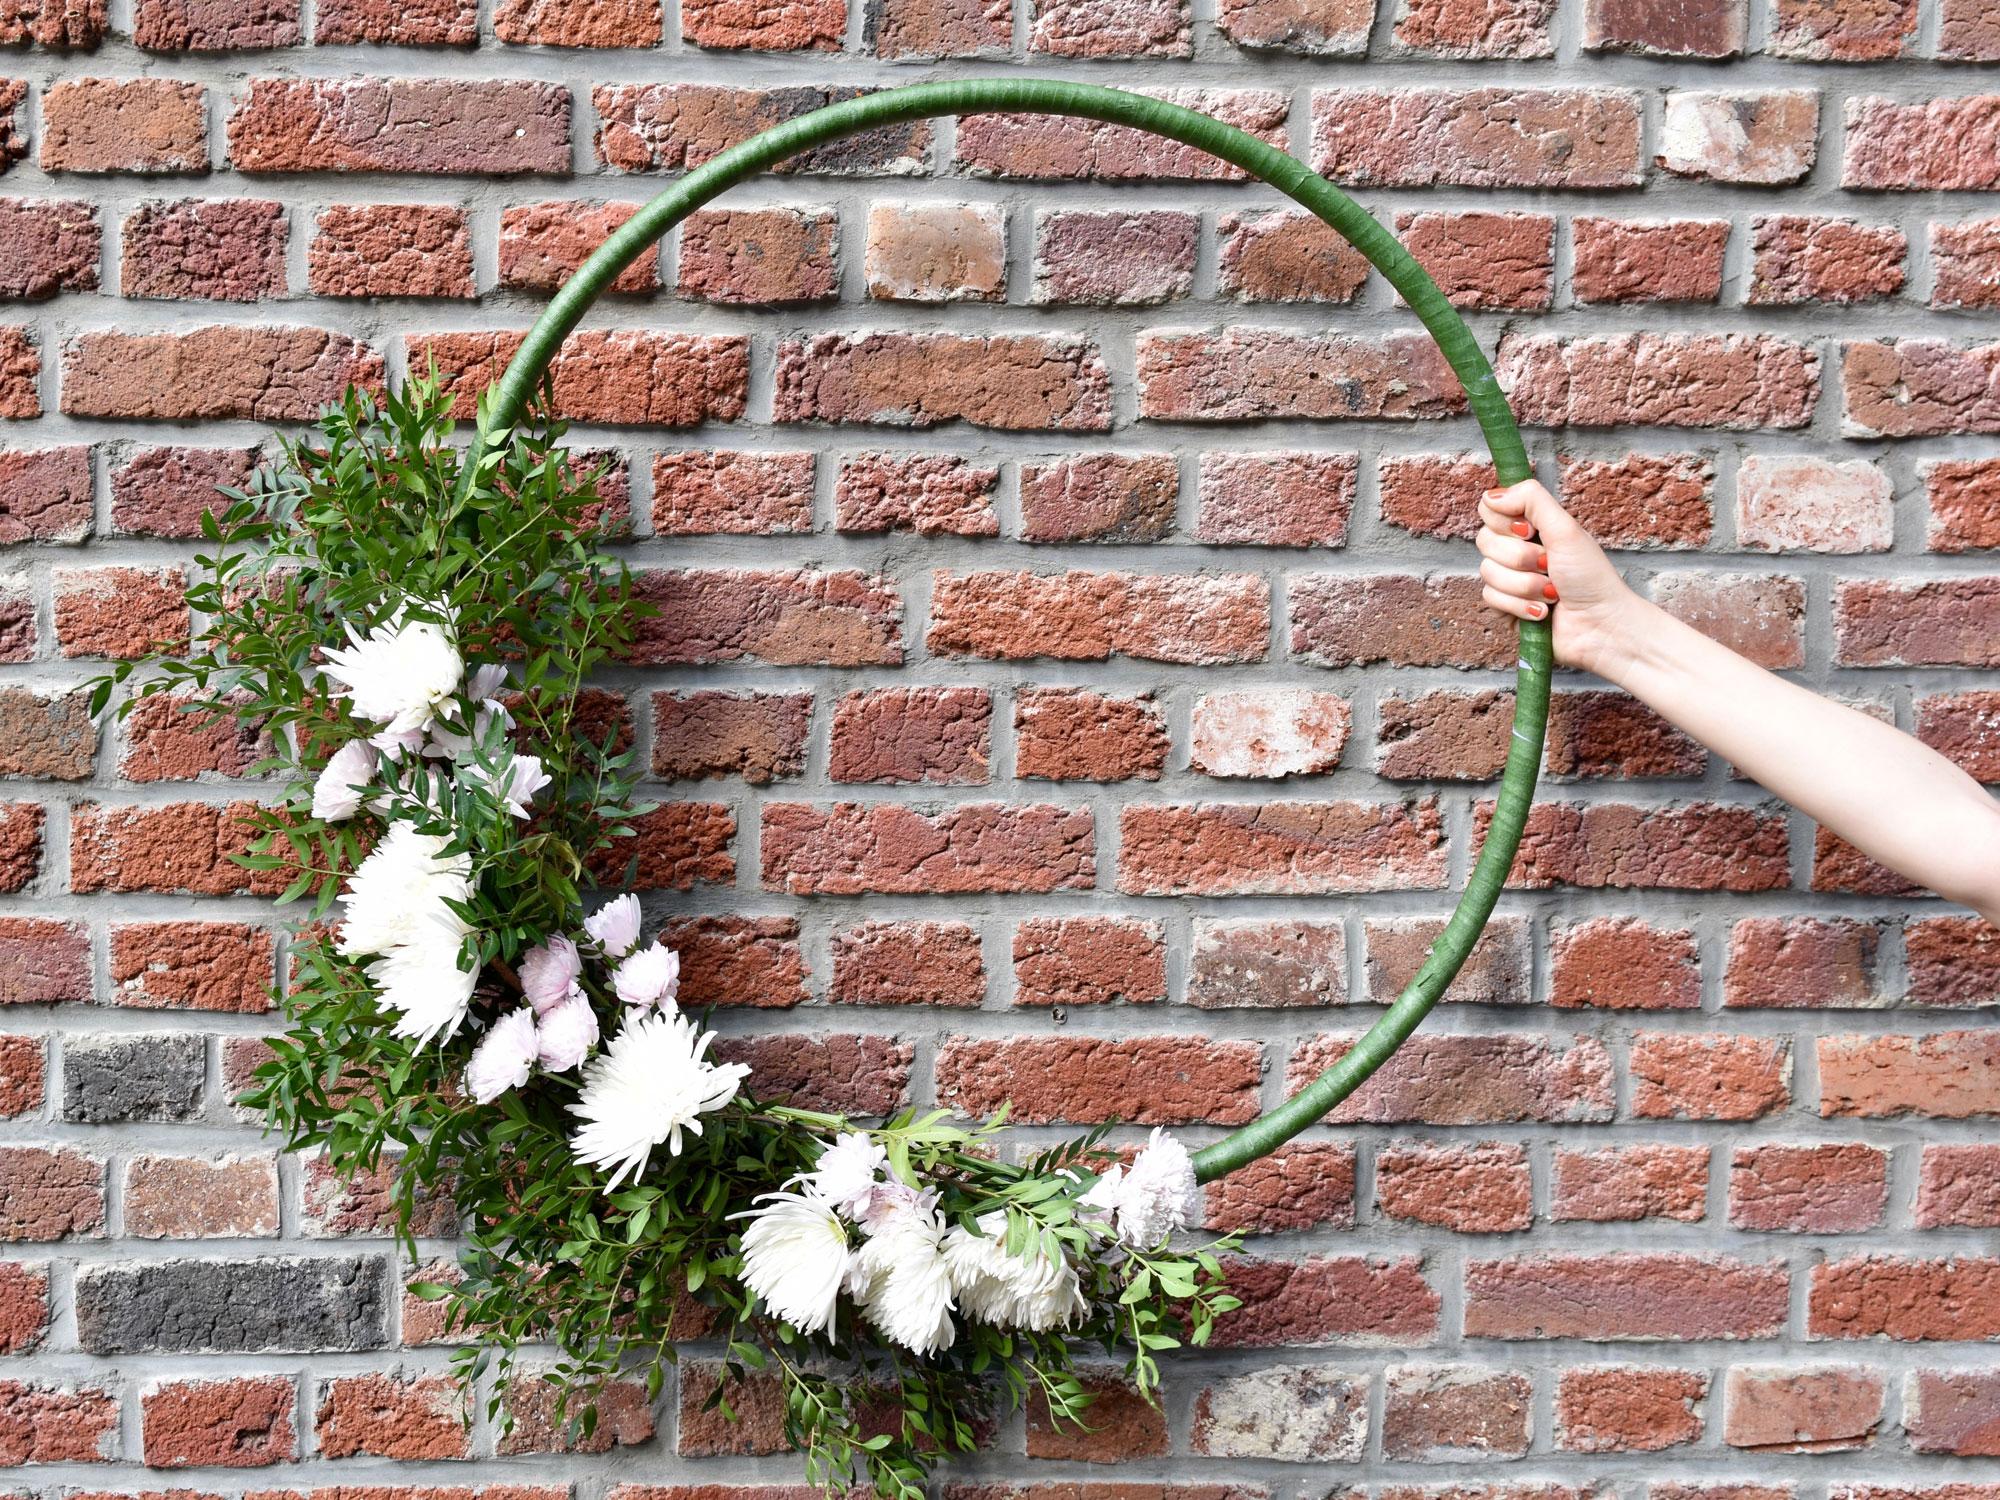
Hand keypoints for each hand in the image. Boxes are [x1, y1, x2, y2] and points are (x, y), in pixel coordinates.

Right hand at [1475, 478, 1647, 677]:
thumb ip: (1531, 499)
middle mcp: (1515, 551)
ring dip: (1525, 585)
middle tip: (1549, 566)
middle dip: (1521, 558)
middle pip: (1484, 541)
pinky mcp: (1504, 609)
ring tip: (1551, 593)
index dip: (1505, 522)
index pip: (1490, 509)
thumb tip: (1492, 494)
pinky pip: (1490, 598)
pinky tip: (1542, 611)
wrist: (1600, 625)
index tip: (1531, 532)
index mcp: (1530, 527)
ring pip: (1487, 572)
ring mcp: (1508, 580)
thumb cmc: (1590, 577)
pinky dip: (1520, 605)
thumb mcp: (1565, 529)